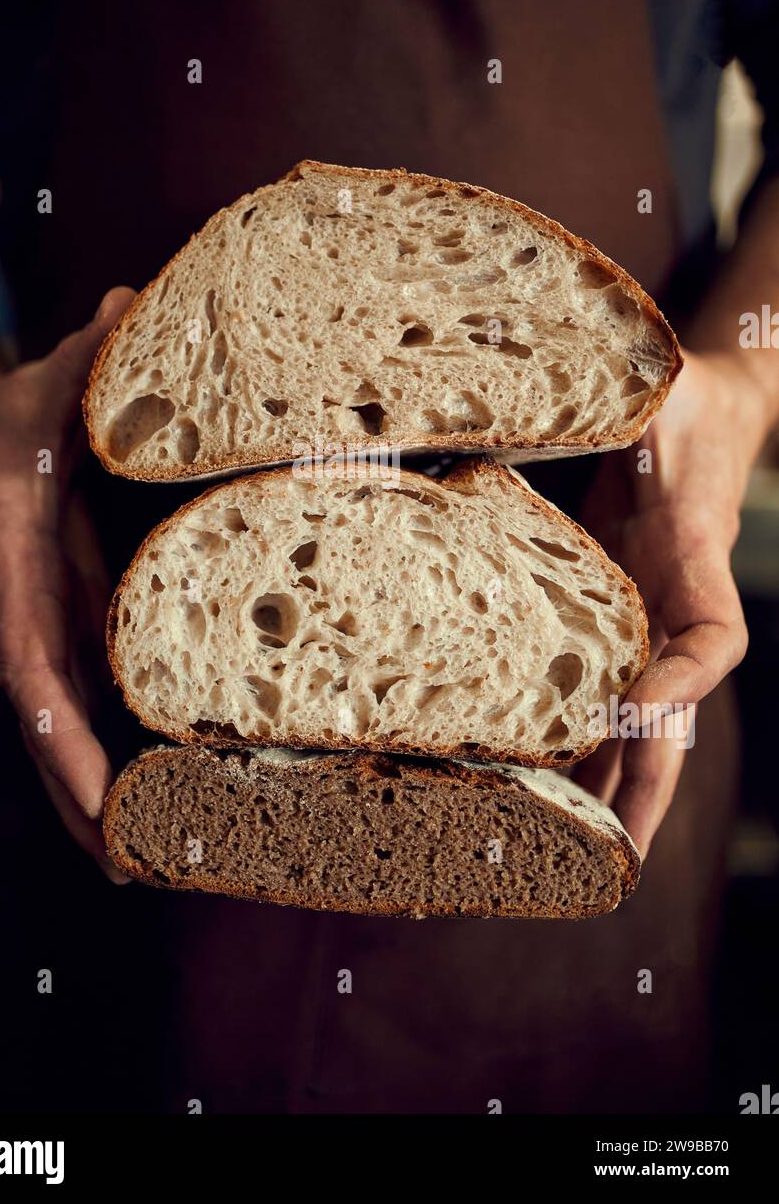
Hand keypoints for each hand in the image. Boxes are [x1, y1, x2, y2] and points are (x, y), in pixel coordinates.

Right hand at [0, 288, 135, 880]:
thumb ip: (85, 359)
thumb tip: (132, 304)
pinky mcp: (61, 625)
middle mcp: (23, 616)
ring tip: (145, 868)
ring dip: (94, 798)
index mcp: (14, 572)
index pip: (31, 666)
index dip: (61, 734)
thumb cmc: (9, 414)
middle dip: (82, 800)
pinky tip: (145, 798)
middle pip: (46, 726)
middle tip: (135, 871)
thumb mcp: (46, 386)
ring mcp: (41, 628)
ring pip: (60, 729)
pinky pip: (81, 704)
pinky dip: (104, 756)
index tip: (99, 794)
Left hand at [574, 349, 768, 856]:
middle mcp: (672, 606)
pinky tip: (538, 779)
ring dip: (607, 787)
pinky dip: (578, 740)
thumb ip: (648, 398)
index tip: (639, 711)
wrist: (695, 407)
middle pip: (671, 716)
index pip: (710, 640)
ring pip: (633, 722)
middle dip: (643, 786)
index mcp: (694, 561)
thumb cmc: (681, 395)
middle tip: (611, 862)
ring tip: (570, 858)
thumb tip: (615, 386)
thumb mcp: (662, 387)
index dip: (681, 682)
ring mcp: (642, 620)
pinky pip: (597, 690)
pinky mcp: (609, 615)